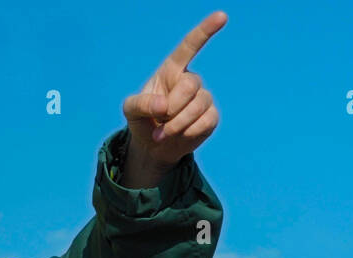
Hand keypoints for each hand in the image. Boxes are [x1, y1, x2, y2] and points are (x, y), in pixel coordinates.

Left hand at [121, 11, 225, 186]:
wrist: (154, 148)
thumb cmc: (142, 122)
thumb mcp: (130, 111)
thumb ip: (141, 104)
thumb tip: (163, 105)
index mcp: (171, 70)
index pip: (189, 46)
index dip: (205, 31)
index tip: (221, 16)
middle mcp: (190, 81)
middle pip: (191, 84)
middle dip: (173, 107)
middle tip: (159, 120)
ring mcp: (203, 98)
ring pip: (199, 106)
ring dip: (177, 124)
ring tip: (163, 134)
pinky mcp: (211, 117)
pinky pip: (206, 121)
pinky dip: (189, 132)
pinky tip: (180, 136)